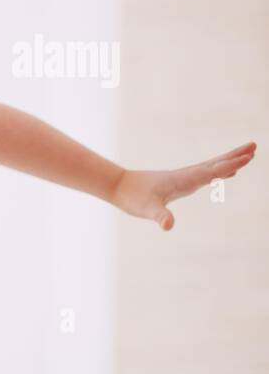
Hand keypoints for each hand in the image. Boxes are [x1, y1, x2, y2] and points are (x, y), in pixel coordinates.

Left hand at [111, 142, 255, 230]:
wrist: (118, 186)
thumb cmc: (132, 198)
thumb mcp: (147, 210)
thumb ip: (160, 216)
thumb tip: (168, 226)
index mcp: (183, 180)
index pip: (211, 171)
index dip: (230, 165)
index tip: (248, 156)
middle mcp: (186, 175)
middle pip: (215, 164)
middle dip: (234, 157)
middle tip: (254, 147)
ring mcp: (183, 177)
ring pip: (211, 167)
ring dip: (229, 161)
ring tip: (247, 154)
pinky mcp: (179, 181)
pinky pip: (204, 174)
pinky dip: (218, 171)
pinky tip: (225, 173)